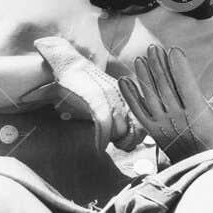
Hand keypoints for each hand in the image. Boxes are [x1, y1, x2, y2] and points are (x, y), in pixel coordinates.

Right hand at [29, 36, 143, 152]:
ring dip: (112, 140)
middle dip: (125, 142)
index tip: (125, 144)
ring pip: (120, 129)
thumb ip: (121, 116)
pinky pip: (104, 125)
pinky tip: (99, 147)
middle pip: (133, 130)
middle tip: (115, 145)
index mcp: (129, 96)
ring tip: (103, 141)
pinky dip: (102, 140)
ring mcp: (110, 96)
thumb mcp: (109, 100)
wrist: (69, 65)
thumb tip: (129, 141)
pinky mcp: (96, 98)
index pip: (143, 123)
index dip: (137, 138)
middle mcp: (123, 95)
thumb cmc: (88, 88)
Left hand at [117, 46, 212, 165]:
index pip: (187, 85)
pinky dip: (131, 97)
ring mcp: (164, 125)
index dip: (180, 67)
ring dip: (144, 77)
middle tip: (154, 48)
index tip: (174, 50)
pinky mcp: (153, 132)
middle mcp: (179, 118)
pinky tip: (125, 81)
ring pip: (151, 97)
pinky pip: (139, 112)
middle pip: (166, 87)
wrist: (202, 166)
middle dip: (159, 66)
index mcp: (198, 113)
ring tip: (140, 60)